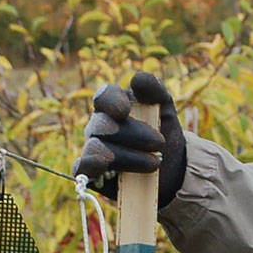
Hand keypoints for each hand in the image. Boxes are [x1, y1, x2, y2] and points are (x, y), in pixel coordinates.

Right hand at [74, 71, 186, 206]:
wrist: (170, 166)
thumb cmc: (163, 132)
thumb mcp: (165, 108)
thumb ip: (154, 90)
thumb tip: (137, 79)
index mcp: (113, 104)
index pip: (104, 96)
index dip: (111, 101)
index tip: (125, 110)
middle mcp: (98, 125)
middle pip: (103, 125)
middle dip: (134, 134)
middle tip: (160, 143)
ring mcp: (92, 148)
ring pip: (97, 148)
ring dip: (127, 156)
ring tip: (154, 163)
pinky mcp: (91, 173)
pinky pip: (81, 169)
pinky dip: (91, 167)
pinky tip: (107, 168)